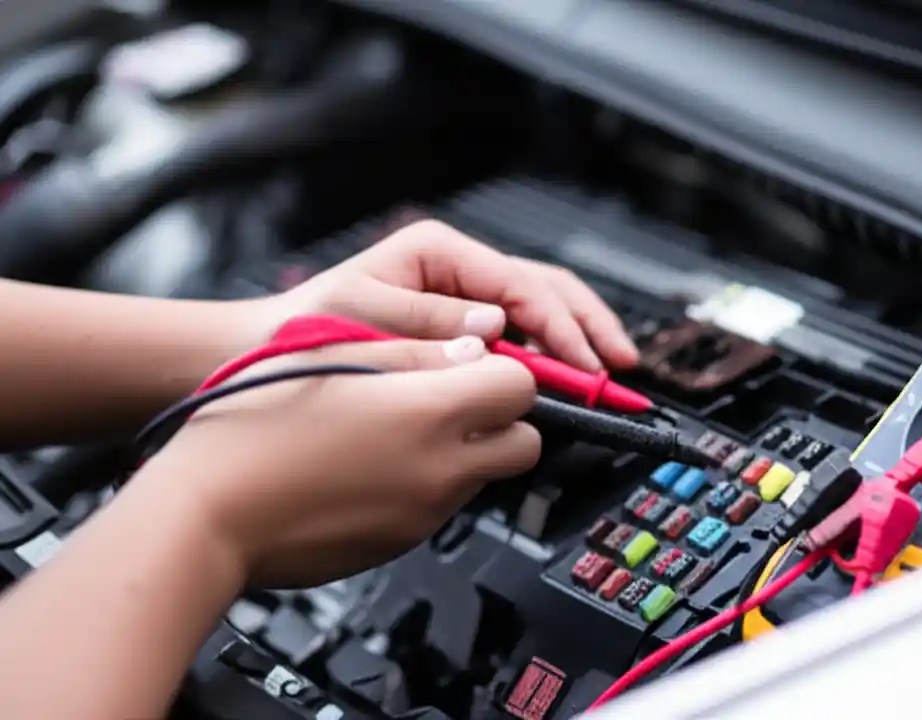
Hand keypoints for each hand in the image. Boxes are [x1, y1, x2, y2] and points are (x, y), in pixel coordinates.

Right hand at [126, 336, 537, 587]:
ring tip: (394, 429)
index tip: (473, 363)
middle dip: (499, 418)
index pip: (522, 387)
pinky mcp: (401, 544)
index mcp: (429, 413)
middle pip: (523, 442)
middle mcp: (440, 469)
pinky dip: (425, 483)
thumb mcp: (331, 354)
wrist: (204, 514)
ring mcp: (424, 513)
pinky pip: (440, 507)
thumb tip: (473, 350)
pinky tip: (370, 464)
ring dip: (462, 451)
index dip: (502, 370)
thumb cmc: (252, 426)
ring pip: (483, 476)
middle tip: (451, 398)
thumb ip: (415, 349)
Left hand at [270, 220, 638, 372]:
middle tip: (619, 366)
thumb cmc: (309, 326)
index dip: (560, 327)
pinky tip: (569, 374)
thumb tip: (493, 332)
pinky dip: (550, 351)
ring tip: (608, 368)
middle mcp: (458, 266)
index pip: (520, 286)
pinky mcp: (462, 321)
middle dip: (587, 325)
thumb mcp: (365, 317)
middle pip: (545, 287)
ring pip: (541, 306)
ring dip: (577, 336)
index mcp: (439, 252)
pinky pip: (520, 330)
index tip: (584, 365)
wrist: (272, 346)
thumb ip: (429, 324)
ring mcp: (463, 292)